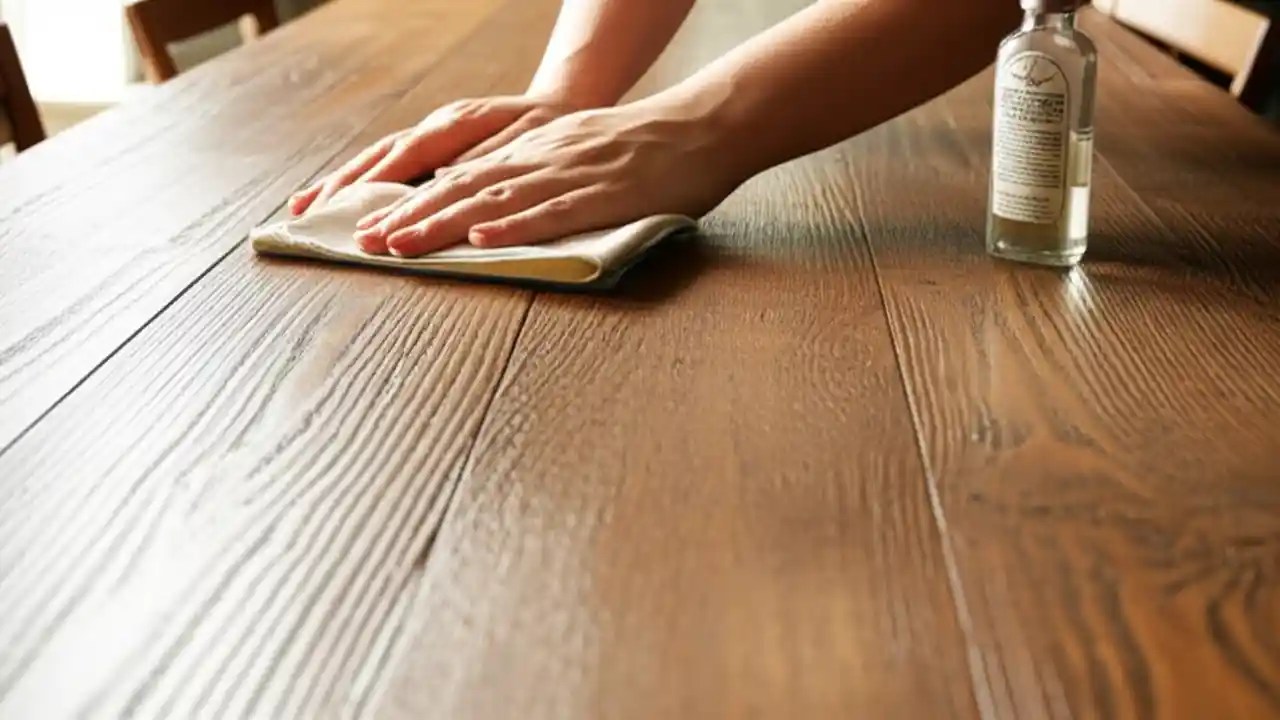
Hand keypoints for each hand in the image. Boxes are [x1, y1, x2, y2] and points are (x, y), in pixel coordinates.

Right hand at [288, 94, 583, 215]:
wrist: (558, 102)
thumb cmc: (547, 123)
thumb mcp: (529, 137)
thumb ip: (488, 154)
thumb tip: (446, 174)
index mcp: (456, 124)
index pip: (408, 158)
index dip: (379, 187)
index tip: (356, 214)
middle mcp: (434, 126)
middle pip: (379, 157)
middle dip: (342, 187)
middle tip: (309, 217)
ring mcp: (427, 132)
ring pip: (374, 158)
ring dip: (338, 183)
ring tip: (302, 208)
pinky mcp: (428, 143)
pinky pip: (384, 161)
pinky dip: (356, 180)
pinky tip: (330, 196)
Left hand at [351, 98, 740, 256]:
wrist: (704, 124)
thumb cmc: (649, 145)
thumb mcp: (582, 149)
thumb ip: (541, 173)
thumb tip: (496, 202)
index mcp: (536, 152)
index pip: (462, 178)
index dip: (414, 203)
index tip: (375, 226)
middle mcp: (542, 159)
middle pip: (464, 188)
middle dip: (411, 216)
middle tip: (366, 241)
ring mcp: (571, 175)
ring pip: (495, 200)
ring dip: (444, 224)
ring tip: (401, 245)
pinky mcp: (605, 195)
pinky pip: (554, 212)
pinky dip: (515, 226)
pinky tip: (483, 239)